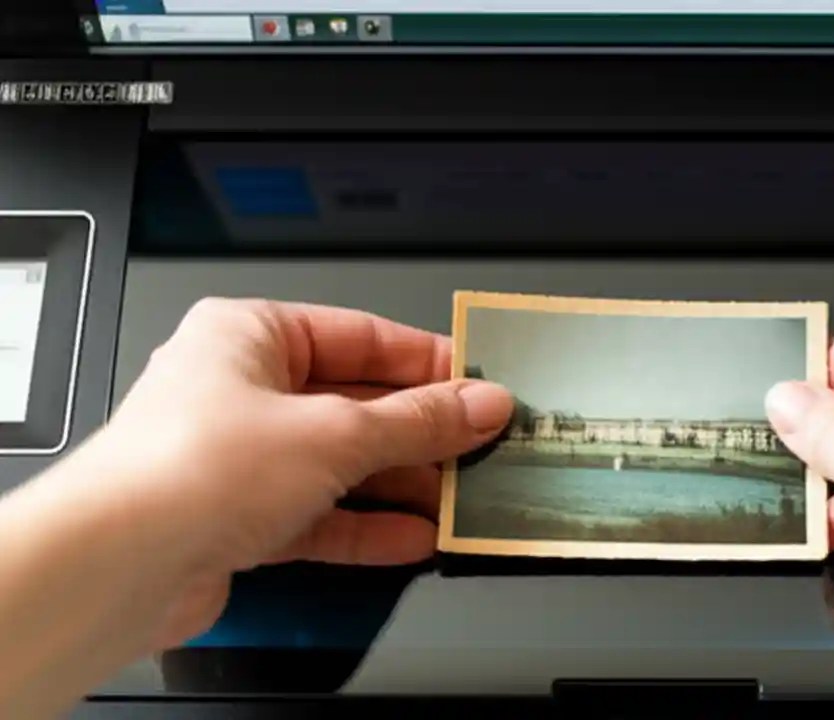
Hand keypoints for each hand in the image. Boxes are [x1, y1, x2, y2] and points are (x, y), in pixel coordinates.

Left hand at [88, 298, 512, 649]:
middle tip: (482, 443)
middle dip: (420, 430)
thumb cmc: (201, 466)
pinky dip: (365, 526)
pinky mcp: (238, 518)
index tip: (480, 382)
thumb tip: (483, 404)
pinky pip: (317, 514)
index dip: (426, 360)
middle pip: (354, 402)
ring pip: (339, 463)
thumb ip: (417, 422)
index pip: (360, 336)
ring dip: (400, 482)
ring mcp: (240, 457)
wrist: (120, 564)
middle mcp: (241, 389)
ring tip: (461, 496)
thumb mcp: (336, 432)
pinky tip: (414, 538)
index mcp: (251, 335)